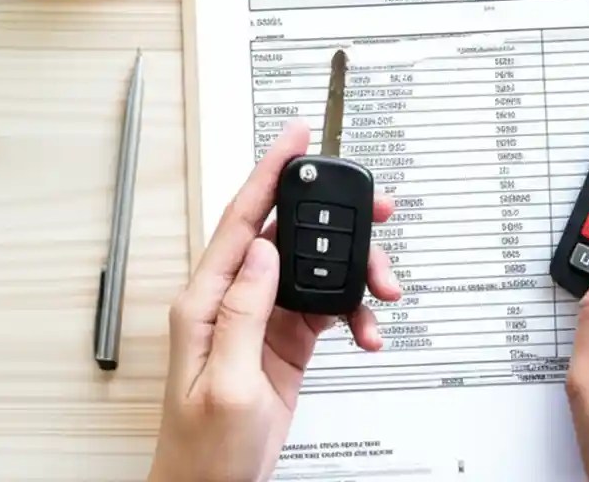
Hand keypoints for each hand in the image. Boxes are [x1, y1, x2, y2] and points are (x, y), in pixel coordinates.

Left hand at [147, 120, 400, 481]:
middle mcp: (232, 301)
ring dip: (353, 273)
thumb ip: (245, 312)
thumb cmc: (203, 450)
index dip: (270, 172)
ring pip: (315, 270)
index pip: (241, 220)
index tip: (296, 137)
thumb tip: (265, 250)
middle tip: (378, 210)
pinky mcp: (283, 339)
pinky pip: (326, 308)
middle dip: (337, 220)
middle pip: (289, 237)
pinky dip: (352, 313)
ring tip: (384, 288)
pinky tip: (366, 330)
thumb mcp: (228, 383)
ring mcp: (260, 319)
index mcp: (206, 302)